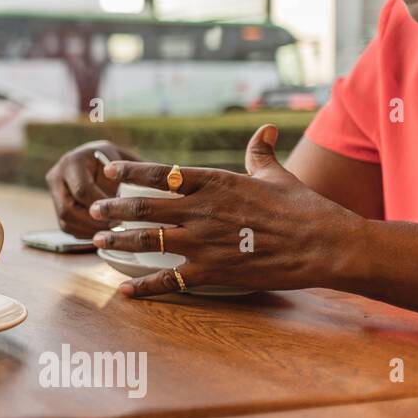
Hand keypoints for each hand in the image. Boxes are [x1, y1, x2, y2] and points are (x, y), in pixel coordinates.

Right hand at [44, 140, 134, 237]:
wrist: (103, 162)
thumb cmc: (116, 163)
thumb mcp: (122, 166)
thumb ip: (120, 183)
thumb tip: (122, 205)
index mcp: (73, 162)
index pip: (82, 190)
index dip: (101, 206)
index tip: (121, 213)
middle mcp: (57, 176)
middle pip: (68, 209)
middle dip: (93, 222)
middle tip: (115, 227)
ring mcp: (54, 193)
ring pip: (65, 221)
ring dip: (89, 231)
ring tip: (110, 232)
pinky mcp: (56, 207)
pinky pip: (67, 227)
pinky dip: (85, 233)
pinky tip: (102, 232)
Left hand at [87, 125, 361, 296]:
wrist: (325, 245)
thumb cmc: (303, 208)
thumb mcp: (277, 175)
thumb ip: (260, 153)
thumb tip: (265, 129)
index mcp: (213, 182)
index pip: (160, 173)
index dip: (129, 172)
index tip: (107, 170)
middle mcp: (200, 210)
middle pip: (143, 207)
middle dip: (113, 209)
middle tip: (92, 211)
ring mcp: (202, 242)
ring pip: (147, 240)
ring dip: (118, 241)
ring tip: (96, 242)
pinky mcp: (212, 271)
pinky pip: (169, 280)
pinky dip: (144, 287)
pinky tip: (125, 289)